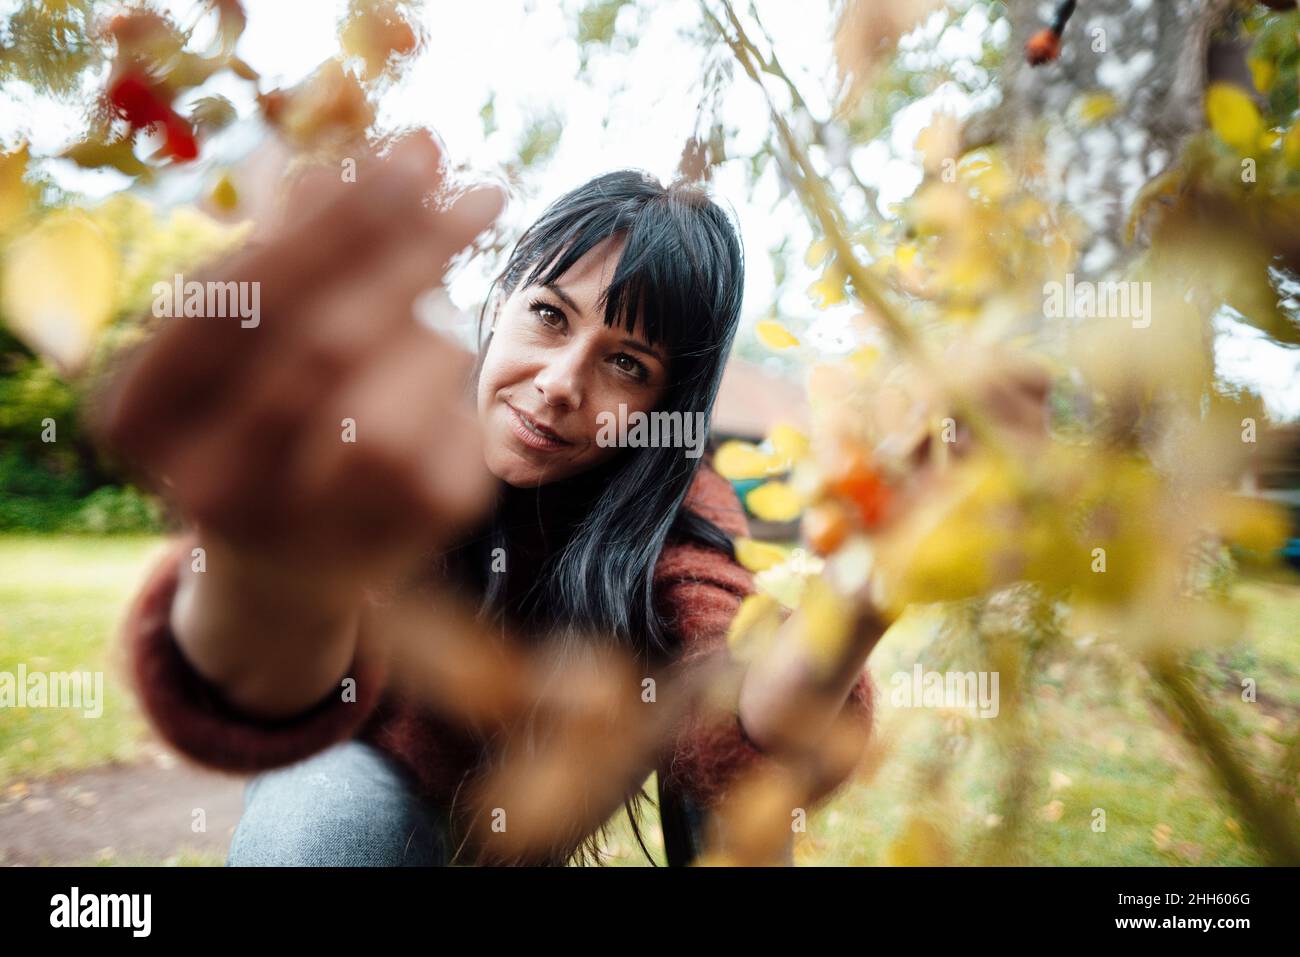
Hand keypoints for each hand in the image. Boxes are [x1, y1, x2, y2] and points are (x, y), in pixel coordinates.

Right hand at [95, 133, 504, 603]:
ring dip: (432, 319)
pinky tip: (433, 372)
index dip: (336, 221)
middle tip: (482, 191)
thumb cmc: (258, 419)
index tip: (415, 157)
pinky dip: (454, 374)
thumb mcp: (248, 337)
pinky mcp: (399, 540)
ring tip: (422, 312)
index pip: (241, 297)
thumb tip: (382, 155)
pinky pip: (457, 418)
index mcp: (140, 416)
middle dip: (415, 250)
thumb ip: (295, 247)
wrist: (287, 564)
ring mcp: (304, 527)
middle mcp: (208, 485)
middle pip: (327, 341)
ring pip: (398, 384)